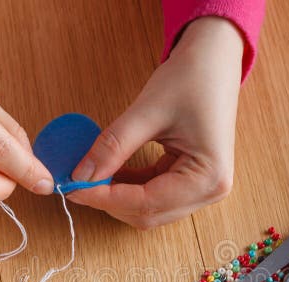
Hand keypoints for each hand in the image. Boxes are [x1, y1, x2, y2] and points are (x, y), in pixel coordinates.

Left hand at [67, 17, 243, 227]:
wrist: (215, 59)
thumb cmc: (192, 78)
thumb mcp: (147, 111)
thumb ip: (112, 146)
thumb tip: (80, 176)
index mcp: (208, 177)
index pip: (147, 202)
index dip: (106, 198)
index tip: (73, 188)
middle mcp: (210, 191)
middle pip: (148, 214)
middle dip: (110, 201)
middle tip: (76, 183)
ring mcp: (203, 189)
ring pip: (149, 209)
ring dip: (117, 197)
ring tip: (90, 177)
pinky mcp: (191, 182)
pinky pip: (153, 195)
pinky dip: (128, 188)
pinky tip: (109, 172)